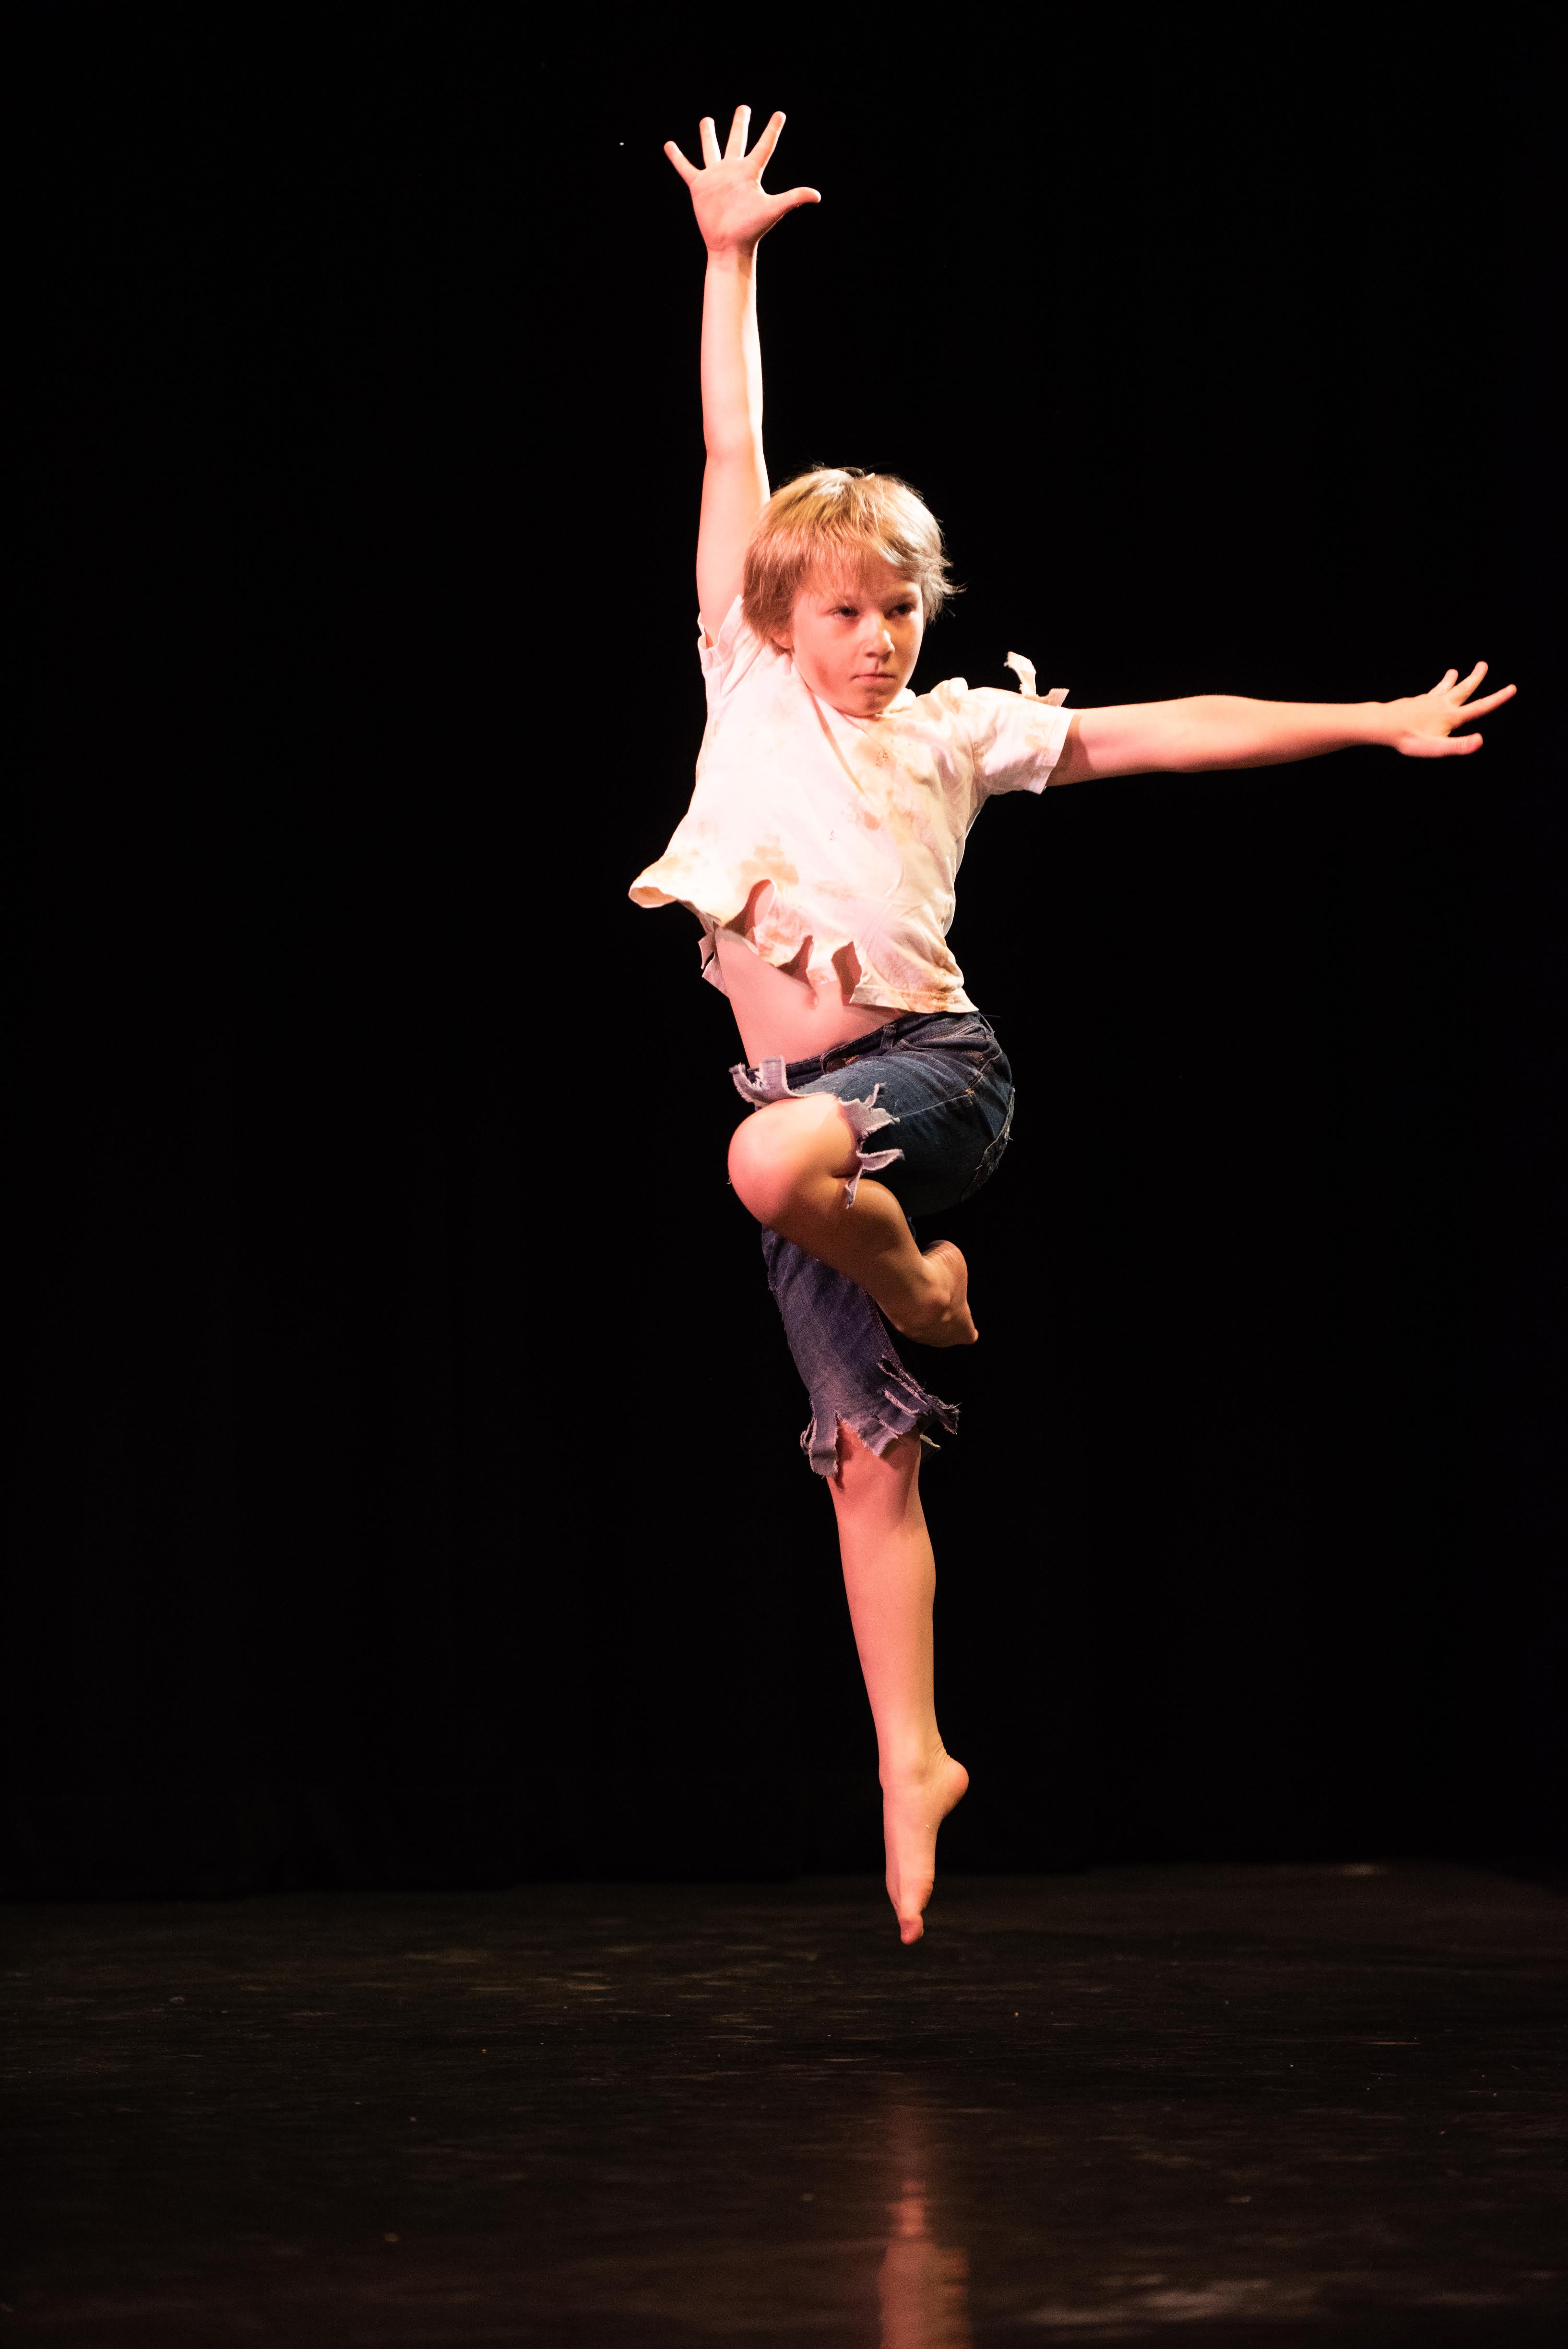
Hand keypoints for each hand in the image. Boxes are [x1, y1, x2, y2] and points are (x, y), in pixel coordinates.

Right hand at [665, 106, 819, 254]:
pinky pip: (686, 167)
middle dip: (740, 124)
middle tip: (744, 108)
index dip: (772, 130)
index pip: (764, 146)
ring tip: (706, 120)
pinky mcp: (699, 186)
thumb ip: (793, 198)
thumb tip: (817, 195)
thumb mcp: (773, 209)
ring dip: (708, 134)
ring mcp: (715, 177)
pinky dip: (677, 157)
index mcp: (750, 171)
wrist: (729, 246)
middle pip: (737, 140)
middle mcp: (733, 170)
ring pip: (711, 149)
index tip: (780, 115)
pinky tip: (669, 145)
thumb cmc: (752, 229)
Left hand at [1385, 662, 1516, 756]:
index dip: (1498, 698)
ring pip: (1445, 688)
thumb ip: (1459, 746)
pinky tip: (1431, 692)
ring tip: (1454, 671)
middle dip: (1475, 677)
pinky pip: (1430, 693)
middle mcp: (1442, 705)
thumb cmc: (1410, 739)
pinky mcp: (1416, 702)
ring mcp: (1428, 701)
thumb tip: (1480, 741)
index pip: (1480, 707)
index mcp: (1452, 716)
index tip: (1512, 687)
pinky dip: (1435, 689)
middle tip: (1483, 664)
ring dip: (1452, 680)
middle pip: (1464, 689)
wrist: (1383, 725)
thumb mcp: (1437, 748)